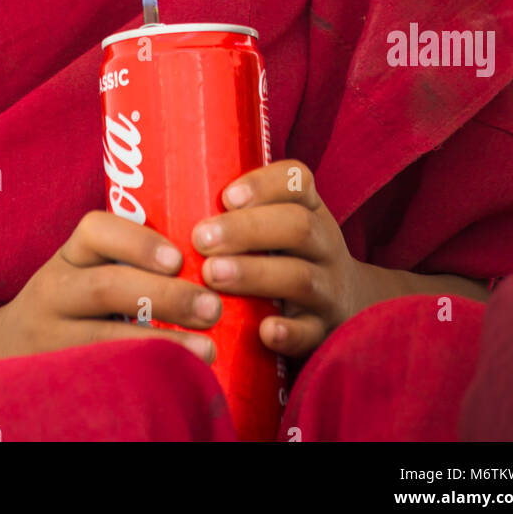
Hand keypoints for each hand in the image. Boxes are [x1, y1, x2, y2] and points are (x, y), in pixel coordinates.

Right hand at [0, 211, 223, 370]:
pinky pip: (95, 375)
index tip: (177, 260)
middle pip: (105, 287)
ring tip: (206, 350)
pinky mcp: (54, 377)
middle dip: (164, 296)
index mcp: (66, 258)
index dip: (138, 242)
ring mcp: (49, 339)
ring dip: (160, 342)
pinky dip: (136, 376)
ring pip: (100, 338)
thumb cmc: (65, 307)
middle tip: (212, 307)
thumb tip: (206, 267)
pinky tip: (170, 381)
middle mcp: (52, 292)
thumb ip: (124, 265)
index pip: (93, 231)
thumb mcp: (78, 274)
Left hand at [192, 159, 365, 358]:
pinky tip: (263, 331)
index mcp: (309, 209)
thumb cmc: (288, 255)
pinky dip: (289, 332)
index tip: (226, 196)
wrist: (345, 305)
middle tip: (201, 238)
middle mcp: (323, 244)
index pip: (297, 181)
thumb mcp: (277, 225)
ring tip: (212, 275)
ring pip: (300, 276)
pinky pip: (311, 332)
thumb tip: (167, 199)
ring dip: (255, 274)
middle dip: (246, 230)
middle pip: (297, 226)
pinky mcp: (324, 330)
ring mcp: (327, 288)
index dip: (264, 184)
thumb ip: (237, 213)